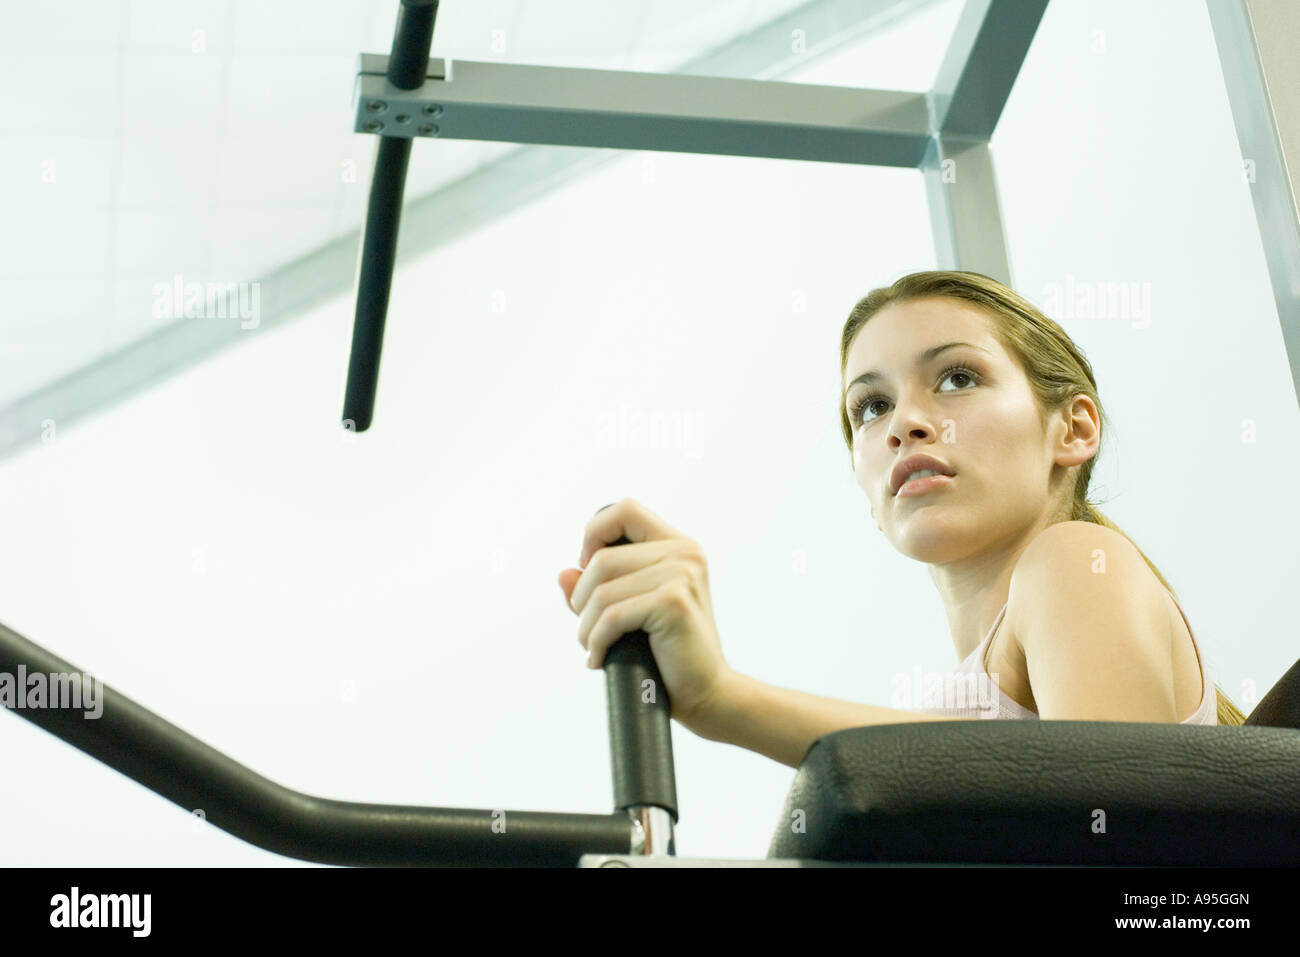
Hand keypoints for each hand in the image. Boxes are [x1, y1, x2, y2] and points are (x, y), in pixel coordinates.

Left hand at [557, 498, 732, 732]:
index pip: (624, 510)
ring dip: (586, 627)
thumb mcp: (628, 612)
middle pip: (601, 558)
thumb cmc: (666, 655)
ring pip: (601, 591)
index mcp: (679, 545)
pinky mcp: (674, 602)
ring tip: (594, 648)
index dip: (594, 534)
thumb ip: (598, 589)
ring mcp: (682, 574)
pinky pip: (611, 616)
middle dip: (582, 599)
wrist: (705, 695)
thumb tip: (564, 574)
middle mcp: (685, 553)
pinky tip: (598, 660)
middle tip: (590, 630)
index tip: (590, 573)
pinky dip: (595, 642)